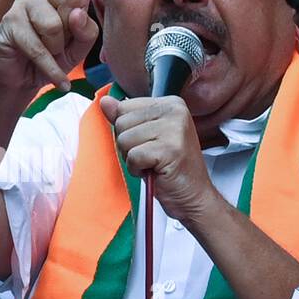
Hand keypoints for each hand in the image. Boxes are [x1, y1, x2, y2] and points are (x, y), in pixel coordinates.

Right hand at [0, 0, 105, 93]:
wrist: (18, 79)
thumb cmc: (51, 58)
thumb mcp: (79, 46)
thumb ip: (87, 30)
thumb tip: (76, 12)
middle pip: (72, 0)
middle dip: (70, 32)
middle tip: (59, 45)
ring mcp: (25, 2)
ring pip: (55, 25)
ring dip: (57, 50)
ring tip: (48, 54)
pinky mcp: (11, 22)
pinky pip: (40, 46)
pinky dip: (50, 68)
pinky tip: (54, 79)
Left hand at [101, 94, 218, 224]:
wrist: (193, 196)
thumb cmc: (169, 169)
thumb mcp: (145, 137)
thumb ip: (126, 118)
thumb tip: (105, 102)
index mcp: (170, 103)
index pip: (124, 107)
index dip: (128, 131)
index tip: (148, 143)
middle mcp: (175, 110)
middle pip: (121, 122)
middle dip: (128, 146)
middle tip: (150, 157)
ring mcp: (174, 128)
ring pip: (124, 140)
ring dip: (132, 159)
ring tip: (152, 164)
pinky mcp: (170, 149)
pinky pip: (132, 156)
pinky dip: (137, 169)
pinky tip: (154, 172)